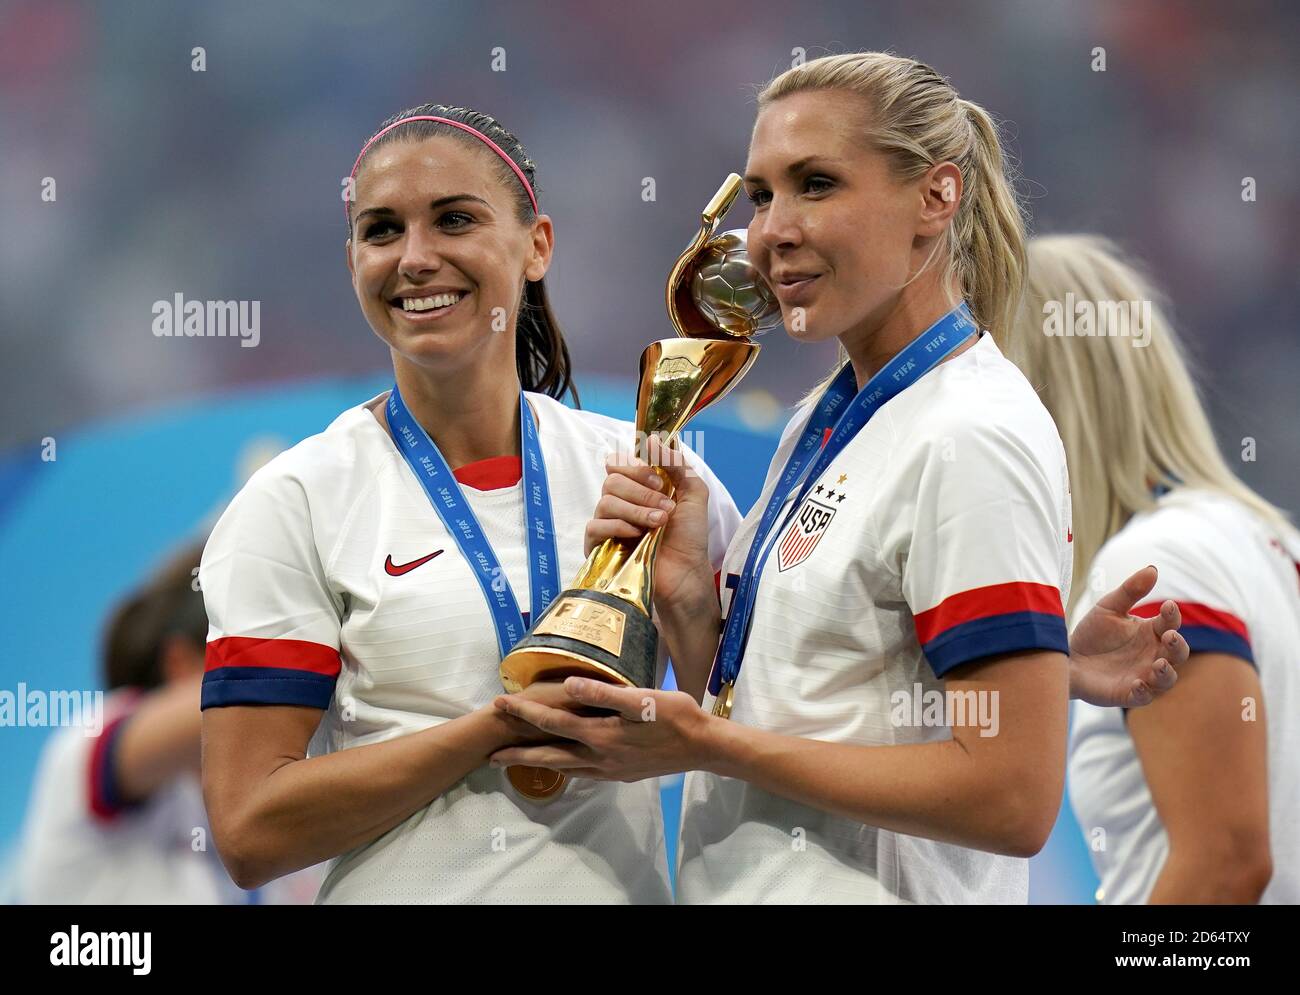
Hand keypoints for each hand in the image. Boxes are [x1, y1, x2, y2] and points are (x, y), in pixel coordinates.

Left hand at [488, 677, 712, 781]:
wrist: (703, 747)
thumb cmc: (676, 716)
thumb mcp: (642, 698)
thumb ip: (603, 693)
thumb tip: (568, 685)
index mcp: (601, 735)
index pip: (553, 722)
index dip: (524, 713)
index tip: (501, 704)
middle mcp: (600, 757)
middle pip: (550, 756)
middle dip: (518, 755)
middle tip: (491, 756)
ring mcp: (610, 770)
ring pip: (564, 769)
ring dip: (538, 765)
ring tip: (518, 763)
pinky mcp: (621, 774)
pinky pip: (582, 774)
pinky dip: (564, 769)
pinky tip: (564, 766)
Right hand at [586, 436, 715, 613]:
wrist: (687, 571)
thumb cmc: (689, 536)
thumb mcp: (693, 493)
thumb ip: (676, 465)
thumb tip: (653, 439)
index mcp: (637, 489)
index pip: (618, 464)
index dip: (634, 468)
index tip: (658, 480)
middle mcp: (620, 504)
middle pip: (611, 481)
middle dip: (641, 492)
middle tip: (665, 508)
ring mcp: (608, 526)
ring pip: (604, 502)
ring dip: (635, 509)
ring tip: (658, 523)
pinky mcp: (599, 547)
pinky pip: (594, 526)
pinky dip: (617, 525)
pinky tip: (636, 533)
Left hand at [1069, 565, 1188, 706]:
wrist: (1068, 657)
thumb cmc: (1093, 632)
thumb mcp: (1109, 607)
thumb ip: (1130, 590)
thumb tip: (1153, 569)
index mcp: (1152, 632)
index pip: (1171, 623)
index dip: (1172, 615)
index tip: (1167, 605)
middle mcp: (1154, 654)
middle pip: (1178, 652)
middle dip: (1178, 646)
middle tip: (1170, 636)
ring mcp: (1144, 675)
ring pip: (1167, 678)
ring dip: (1167, 672)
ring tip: (1159, 664)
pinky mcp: (1130, 693)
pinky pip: (1144, 696)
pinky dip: (1143, 691)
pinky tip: (1136, 683)